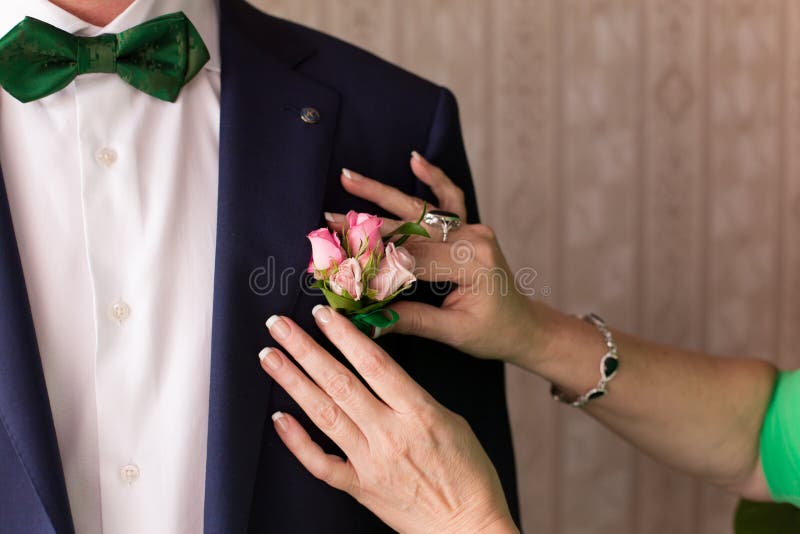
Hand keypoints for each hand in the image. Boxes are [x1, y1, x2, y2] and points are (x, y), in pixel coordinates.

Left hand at [260, 306, 517, 533]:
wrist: (468, 528)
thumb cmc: (469, 474)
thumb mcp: (453, 422)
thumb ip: (414, 398)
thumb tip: (382, 377)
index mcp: (418, 412)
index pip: (373, 363)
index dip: (344, 334)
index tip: (322, 313)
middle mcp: (389, 434)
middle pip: (339, 382)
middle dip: (305, 349)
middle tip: (279, 325)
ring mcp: (370, 462)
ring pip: (323, 414)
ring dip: (293, 382)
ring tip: (270, 356)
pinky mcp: (359, 487)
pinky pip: (320, 462)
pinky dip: (296, 440)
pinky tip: (279, 417)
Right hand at [329, 152, 552, 365]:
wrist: (525, 325)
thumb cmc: (494, 332)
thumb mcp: (453, 333)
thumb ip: (411, 320)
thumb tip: (367, 319)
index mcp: (471, 264)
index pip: (410, 260)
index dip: (374, 263)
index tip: (339, 263)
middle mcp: (472, 239)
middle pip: (408, 229)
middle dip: (365, 226)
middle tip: (328, 220)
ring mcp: (472, 229)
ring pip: (419, 209)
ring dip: (381, 193)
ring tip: (347, 176)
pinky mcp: (469, 227)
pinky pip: (449, 197)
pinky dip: (433, 176)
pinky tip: (414, 158)